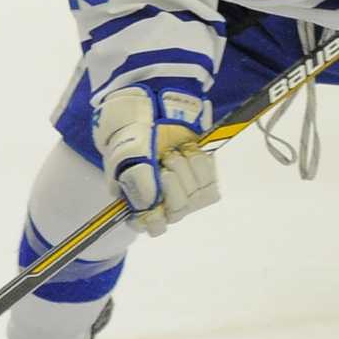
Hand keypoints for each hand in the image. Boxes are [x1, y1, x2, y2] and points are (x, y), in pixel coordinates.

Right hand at [92, 83, 216, 235]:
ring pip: (194, 196)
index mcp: (139, 201)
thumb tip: (150, 208)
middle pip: (177, 211)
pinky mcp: (204, 179)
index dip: (154, 218)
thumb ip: (137, 185)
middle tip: (162, 162)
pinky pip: (210, 182)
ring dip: (184, 168)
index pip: (152, 226)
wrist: (153, 112)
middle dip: (171, 183)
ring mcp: (186, 192)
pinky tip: (188, 152)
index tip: (154, 203)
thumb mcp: (127, 159)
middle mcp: (163, 202)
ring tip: (172, 153)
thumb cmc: (134, 136)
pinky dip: (200, 163)